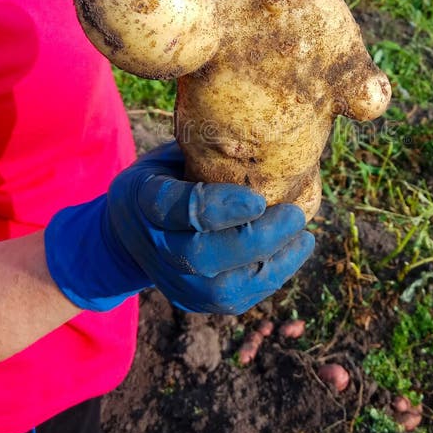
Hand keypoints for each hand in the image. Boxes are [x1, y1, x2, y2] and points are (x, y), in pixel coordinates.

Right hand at [45, 142, 314, 312]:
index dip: (218, 207)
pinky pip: (234, 300)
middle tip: (296, 216)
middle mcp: (154, 246)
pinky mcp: (191, 301)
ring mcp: (171, 280)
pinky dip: (269, 278)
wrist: (129, 232)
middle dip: (256, 239)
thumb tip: (267, 130)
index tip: (259, 198)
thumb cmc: (166, 179)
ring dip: (271, 265)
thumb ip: (207, 151)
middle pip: (202, 256)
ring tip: (304, 238)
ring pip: (222, 288)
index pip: (177, 208)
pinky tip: (294, 253)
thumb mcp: (173, 155)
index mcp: (144, 199)